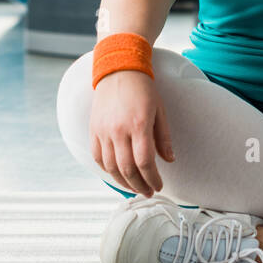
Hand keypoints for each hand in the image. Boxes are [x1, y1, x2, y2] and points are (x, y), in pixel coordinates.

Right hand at [88, 70, 174, 196]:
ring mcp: (103, 131)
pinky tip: (118, 175)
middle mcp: (118, 130)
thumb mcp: (159, 111)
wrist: (118, 70)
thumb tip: (169, 160)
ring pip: (111, 167)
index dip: (152, 179)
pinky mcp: (93, 130)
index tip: (159, 185)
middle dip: (139, 186)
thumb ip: (163, 138)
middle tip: (148, 192)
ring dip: (123, 182)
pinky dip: (107, 170)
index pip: (145, 162)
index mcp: (138, 125)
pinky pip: (98, 157)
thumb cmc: (143, 89)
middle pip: (127, 169)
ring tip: (135, 188)